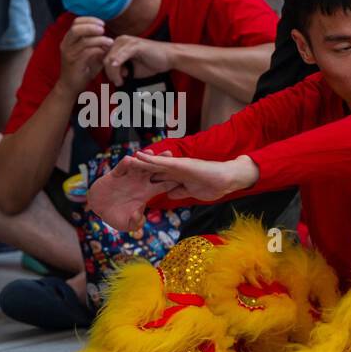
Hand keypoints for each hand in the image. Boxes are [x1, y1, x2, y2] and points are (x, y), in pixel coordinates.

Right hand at [57, 17, 113, 95]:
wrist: (72, 86)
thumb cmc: (83, 68)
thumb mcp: (90, 53)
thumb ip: (97, 45)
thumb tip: (110, 38)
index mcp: (69, 39)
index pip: (76, 22)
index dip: (89, 20)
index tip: (102, 23)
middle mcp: (66, 44)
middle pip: (76, 28)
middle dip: (91, 26)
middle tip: (104, 29)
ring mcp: (69, 54)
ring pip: (83, 41)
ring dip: (99, 39)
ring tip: (110, 41)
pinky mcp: (74, 63)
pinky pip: (86, 53)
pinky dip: (98, 50)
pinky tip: (105, 51)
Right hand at [86, 154, 175, 231]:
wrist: (98, 207)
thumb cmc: (116, 215)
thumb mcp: (128, 223)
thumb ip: (136, 222)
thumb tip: (141, 220)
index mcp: (147, 192)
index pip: (164, 185)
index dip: (173, 181)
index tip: (183, 176)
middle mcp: (140, 182)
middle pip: (155, 170)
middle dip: (162, 163)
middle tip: (172, 155)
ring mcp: (128, 177)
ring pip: (139, 165)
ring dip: (144, 159)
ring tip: (151, 152)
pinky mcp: (115, 175)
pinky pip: (121, 168)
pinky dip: (125, 164)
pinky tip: (129, 160)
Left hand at [103, 36, 172, 86]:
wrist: (170, 57)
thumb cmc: (152, 62)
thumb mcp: (133, 68)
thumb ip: (121, 70)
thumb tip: (112, 76)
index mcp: (119, 44)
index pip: (104, 57)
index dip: (108, 71)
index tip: (117, 80)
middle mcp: (121, 40)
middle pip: (106, 58)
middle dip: (110, 73)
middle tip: (119, 82)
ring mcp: (128, 41)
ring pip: (112, 58)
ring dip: (114, 72)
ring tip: (121, 81)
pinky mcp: (136, 45)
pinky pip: (123, 54)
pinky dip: (119, 61)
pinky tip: (117, 67)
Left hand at [131, 151, 259, 201]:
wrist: (227, 180)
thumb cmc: (214, 186)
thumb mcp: (192, 192)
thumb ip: (180, 191)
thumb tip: (169, 194)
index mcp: (177, 178)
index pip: (157, 178)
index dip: (145, 179)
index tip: (132, 182)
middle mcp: (175, 170)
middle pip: (153, 170)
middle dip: (139, 170)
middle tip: (123, 169)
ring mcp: (177, 166)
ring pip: (154, 164)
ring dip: (140, 162)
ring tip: (125, 159)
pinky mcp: (180, 164)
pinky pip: (162, 162)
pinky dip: (150, 159)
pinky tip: (138, 157)